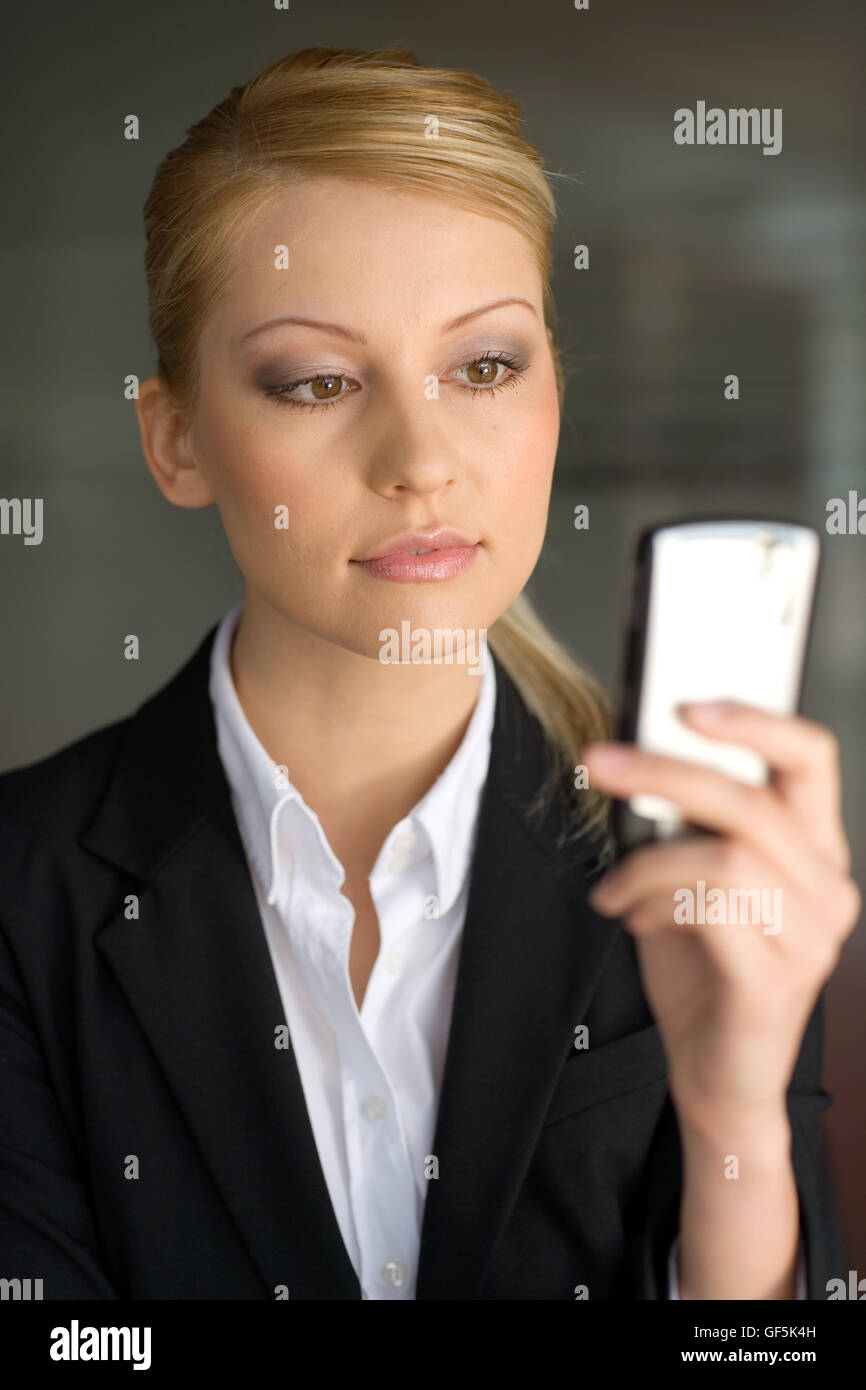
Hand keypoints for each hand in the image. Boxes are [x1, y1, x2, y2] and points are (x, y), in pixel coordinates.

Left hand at [583, 703, 860, 1133]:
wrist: (718, 1080)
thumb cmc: (703, 976)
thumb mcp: (690, 884)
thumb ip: (684, 829)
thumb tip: (634, 763)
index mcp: (811, 850)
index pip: (810, 758)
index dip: (753, 722)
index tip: (685, 704)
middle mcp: (827, 887)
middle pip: (753, 799)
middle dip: (664, 772)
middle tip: (601, 764)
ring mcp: (810, 936)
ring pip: (725, 855)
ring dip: (648, 863)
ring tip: (616, 890)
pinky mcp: (778, 980)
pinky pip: (712, 910)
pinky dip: (656, 903)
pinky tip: (633, 919)